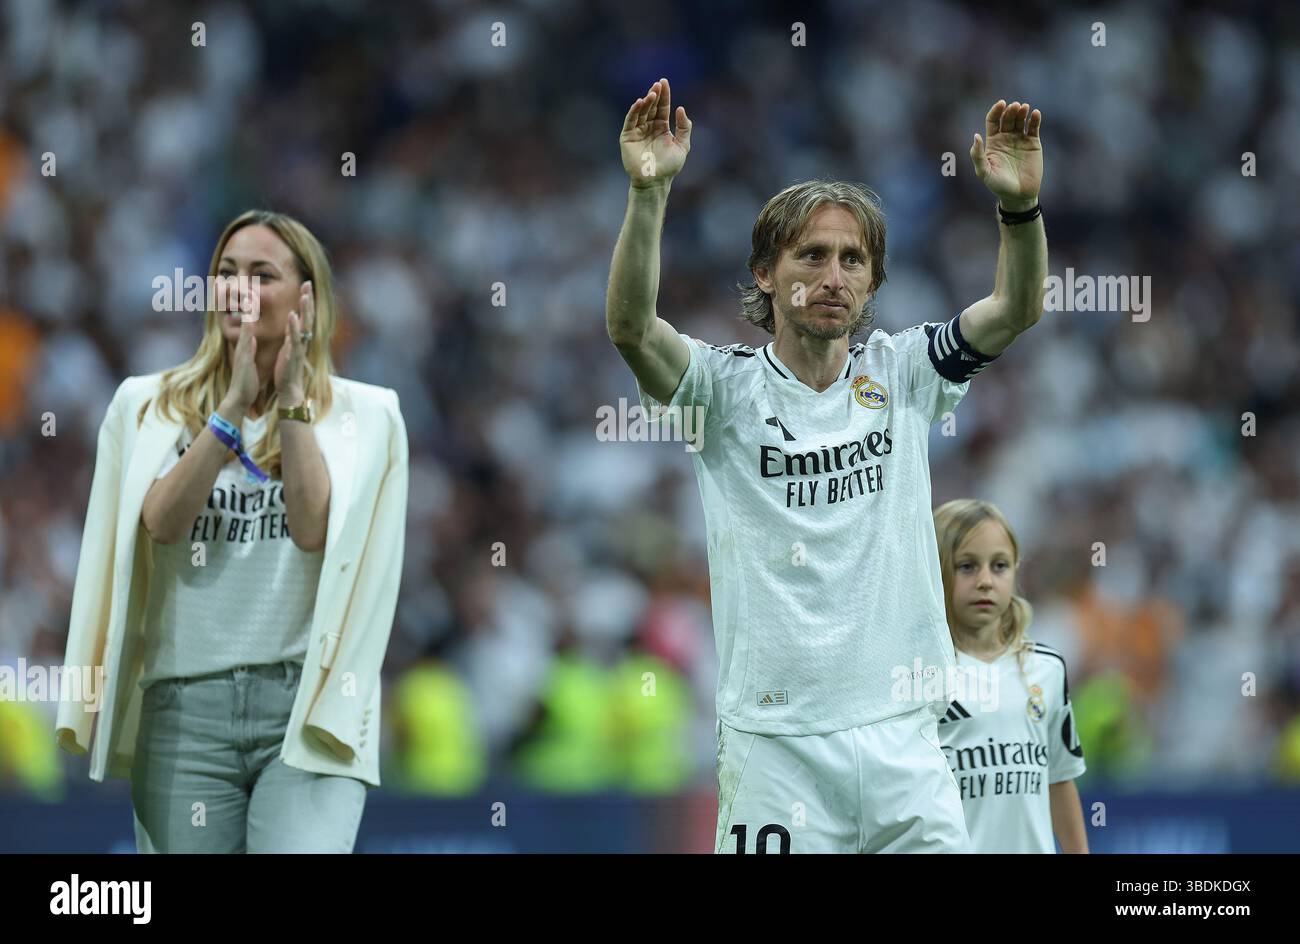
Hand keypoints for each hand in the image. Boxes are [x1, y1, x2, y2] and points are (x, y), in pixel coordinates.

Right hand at [225, 286, 259, 411]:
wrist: (241, 398)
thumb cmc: (246, 380)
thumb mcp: (247, 358)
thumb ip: (248, 345)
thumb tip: (250, 335)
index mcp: (245, 342)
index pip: (244, 319)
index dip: (243, 303)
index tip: (239, 285)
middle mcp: (242, 343)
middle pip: (239, 317)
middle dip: (234, 299)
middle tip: (228, 279)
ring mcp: (242, 349)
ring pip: (242, 325)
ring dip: (242, 309)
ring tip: (241, 291)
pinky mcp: (244, 358)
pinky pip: (246, 341)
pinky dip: (246, 330)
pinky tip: (248, 319)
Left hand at [274, 281, 313, 405]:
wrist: (288, 389)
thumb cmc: (287, 369)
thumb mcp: (289, 346)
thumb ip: (292, 333)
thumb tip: (293, 318)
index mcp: (299, 337)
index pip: (304, 315)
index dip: (306, 300)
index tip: (306, 285)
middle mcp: (302, 340)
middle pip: (308, 316)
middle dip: (308, 300)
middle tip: (308, 284)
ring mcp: (299, 347)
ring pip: (305, 326)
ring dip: (305, 310)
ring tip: (304, 296)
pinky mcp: (294, 355)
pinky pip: (295, 339)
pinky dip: (294, 327)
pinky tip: (292, 315)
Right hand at [620, 77, 691, 187]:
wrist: (655, 181)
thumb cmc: (669, 167)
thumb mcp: (682, 146)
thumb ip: (684, 128)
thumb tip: (681, 109)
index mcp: (661, 128)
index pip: (662, 107)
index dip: (664, 95)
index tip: (664, 82)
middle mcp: (649, 127)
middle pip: (651, 107)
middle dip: (655, 95)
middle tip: (658, 85)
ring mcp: (638, 131)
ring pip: (641, 112)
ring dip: (646, 101)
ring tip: (651, 94)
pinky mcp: (627, 137)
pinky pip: (630, 121)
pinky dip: (634, 111)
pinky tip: (640, 103)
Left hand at [971, 100, 1042, 209]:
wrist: (1018, 195)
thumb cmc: (998, 185)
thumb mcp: (984, 172)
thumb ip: (977, 156)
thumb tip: (976, 136)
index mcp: (993, 142)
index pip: (993, 120)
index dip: (996, 111)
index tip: (1001, 104)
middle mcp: (1006, 138)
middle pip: (1007, 118)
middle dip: (1011, 110)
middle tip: (1015, 107)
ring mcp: (1020, 139)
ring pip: (1021, 120)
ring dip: (1022, 112)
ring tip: (1024, 108)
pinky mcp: (1033, 143)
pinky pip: (1034, 128)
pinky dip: (1035, 119)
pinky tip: (1035, 113)